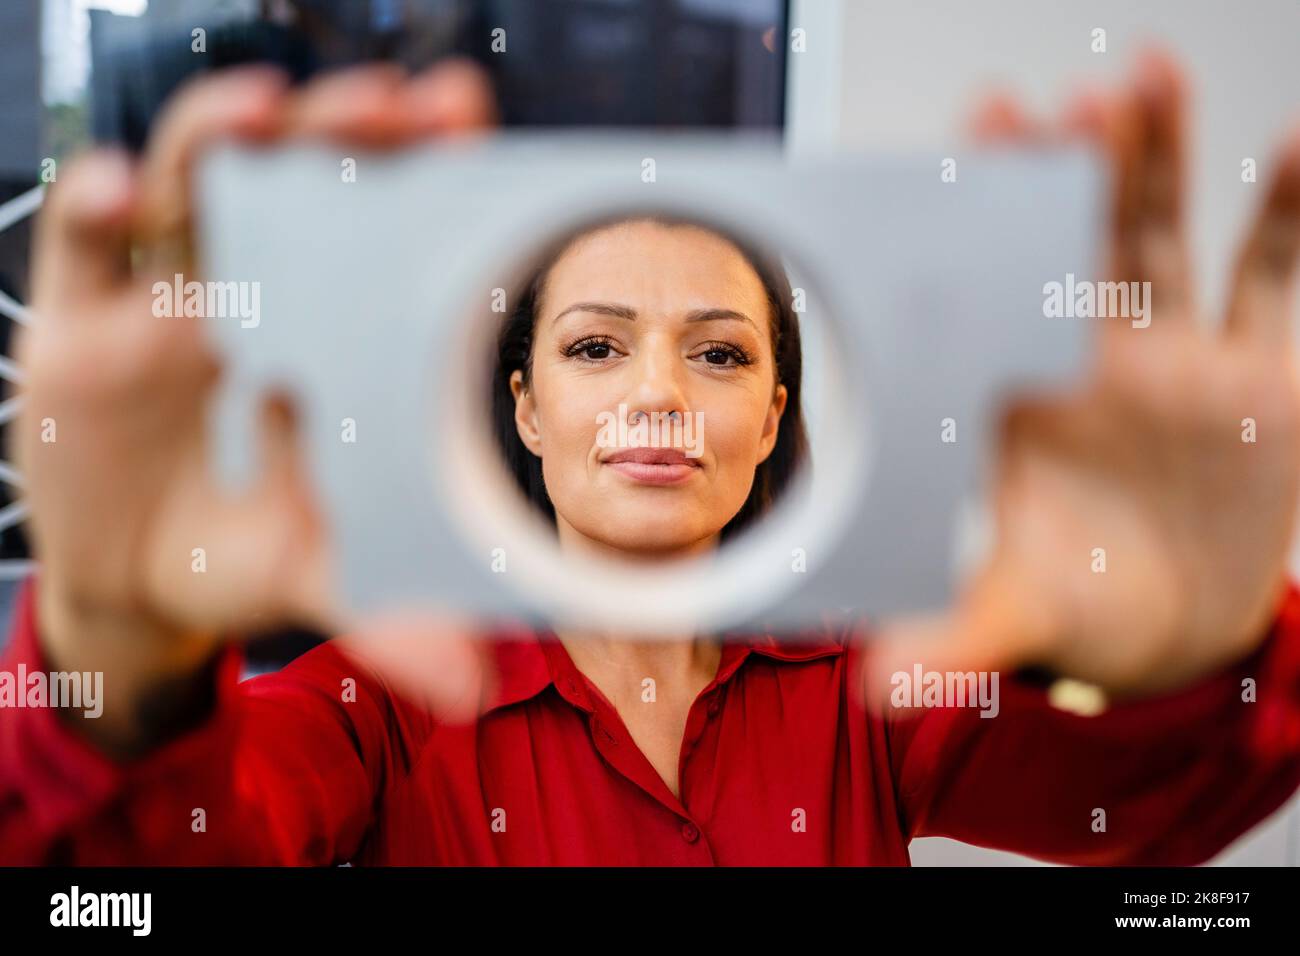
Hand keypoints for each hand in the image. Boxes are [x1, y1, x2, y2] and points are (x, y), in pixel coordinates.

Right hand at [16, 60, 497, 750]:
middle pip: (294, 179)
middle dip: (342, 131)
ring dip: (227, 137)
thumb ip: (395, 615)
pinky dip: (98, 206)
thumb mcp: (326, 574)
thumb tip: (472, 688)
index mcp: (329, 333)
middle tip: (396, 107)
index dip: (417, 170)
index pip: (376, 228)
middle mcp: (254, 295)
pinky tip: (127, 189)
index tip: (466, 127)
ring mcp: (162, 298)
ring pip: (192, 185)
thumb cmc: (250, 556)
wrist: (140, 587)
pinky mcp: (77, 326)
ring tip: (273, 111)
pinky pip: (82, 246)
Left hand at [867, 49, 1299, 699]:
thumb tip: (878, 688)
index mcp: (1022, 395)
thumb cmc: (1080, 597)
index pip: (995, 291)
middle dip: (1071, 170)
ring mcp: (1178, 355)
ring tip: (1147, 82)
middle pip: (1075, 243)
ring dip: (1160, 162)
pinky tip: (1292, 151)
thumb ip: (952, 640)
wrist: (1171, 625)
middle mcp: (1092, 357)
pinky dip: (1287, 218)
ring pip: (1164, 239)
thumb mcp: (1016, 613)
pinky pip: (1274, 282)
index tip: (976, 142)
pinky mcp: (1260, 372)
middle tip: (1061, 102)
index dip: (988, 219)